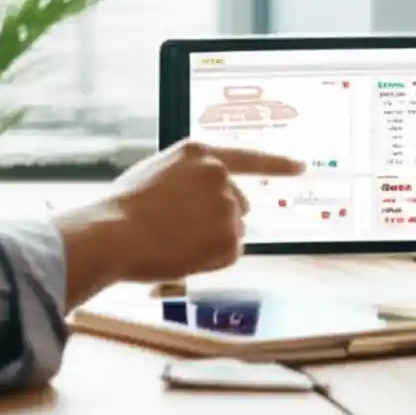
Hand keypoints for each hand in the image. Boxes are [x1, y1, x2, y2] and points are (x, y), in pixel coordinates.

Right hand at [57, 140, 303, 305]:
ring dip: (210, 240)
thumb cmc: (123, 208)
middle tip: (180, 229)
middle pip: (238, 204)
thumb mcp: (156, 173)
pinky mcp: (230, 238)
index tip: (302, 167)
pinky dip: (210, 261)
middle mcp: (220, 175)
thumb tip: (204, 200)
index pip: (250, 157)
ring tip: (173, 240)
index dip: (279, 163)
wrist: (113, 234)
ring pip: (232, 232)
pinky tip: (184, 254)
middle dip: (219, 218)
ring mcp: (228, 206)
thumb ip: (188, 177)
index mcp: (200, 153)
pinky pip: (229, 255)